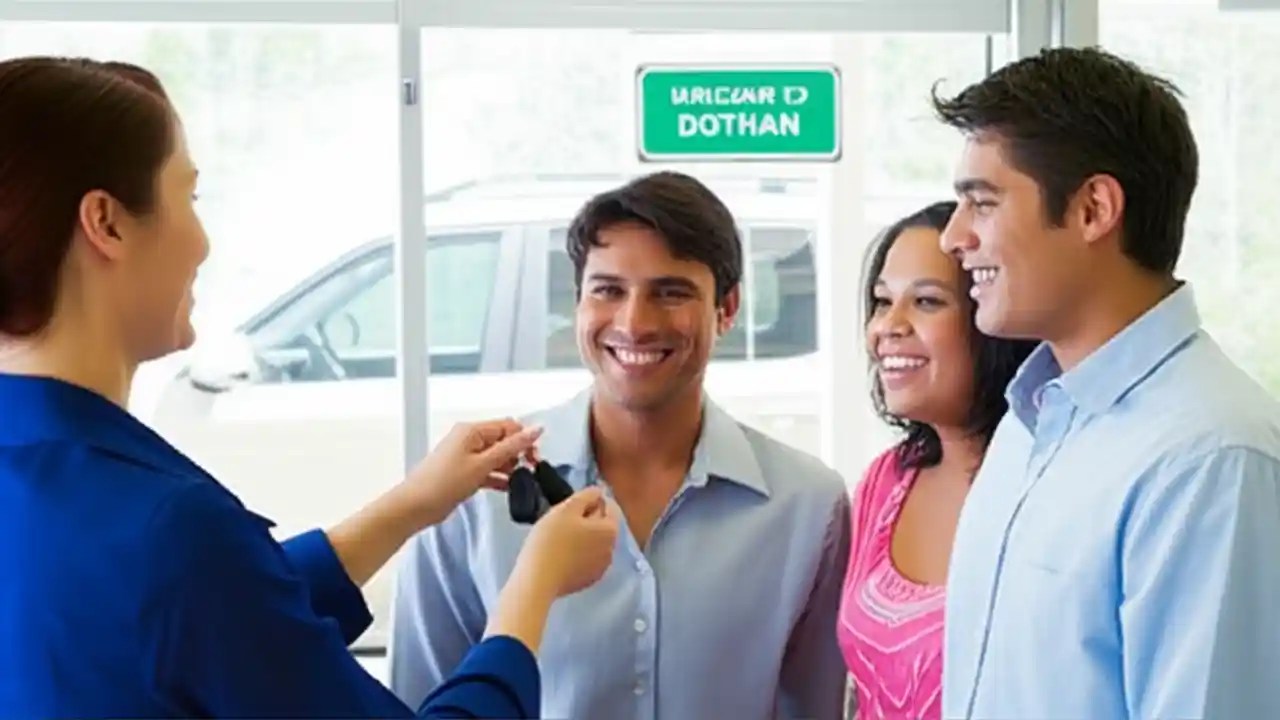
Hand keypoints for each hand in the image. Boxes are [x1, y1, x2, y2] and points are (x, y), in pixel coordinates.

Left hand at [400, 418, 542, 527]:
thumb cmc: (443, 484)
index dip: (524, 440)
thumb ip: (511, 447)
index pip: (508, 426)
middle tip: (528, 471)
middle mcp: (469, 439)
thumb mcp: (482, 464)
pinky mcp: (464, 472)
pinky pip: (487, 469)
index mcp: (472, 430)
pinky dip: (498, 477)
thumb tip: (535, 430)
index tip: (534, 458)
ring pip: (496, 456)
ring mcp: (466, 456)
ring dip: (509, 467)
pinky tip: (506, 487)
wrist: (415, 506)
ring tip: (518, 481)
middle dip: (518, 454)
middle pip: (503, 440)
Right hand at [512, 486, 618, 598]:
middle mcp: (612, 549)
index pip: (609, 507)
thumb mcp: (566, 508)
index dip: (591, 501)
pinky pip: (586, 560)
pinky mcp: (588, 581)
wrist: (538, 579)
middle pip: (602, 526)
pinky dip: (578, 554)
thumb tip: (599, 491)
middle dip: (587, 520)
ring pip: (594, 543)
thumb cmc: (551, 539)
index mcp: (610, 530)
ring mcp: (601, 568)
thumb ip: (586, 495)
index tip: (572, 504)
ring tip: (559, 538)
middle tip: (562, 520)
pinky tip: (561, 555)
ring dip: (583, 537)